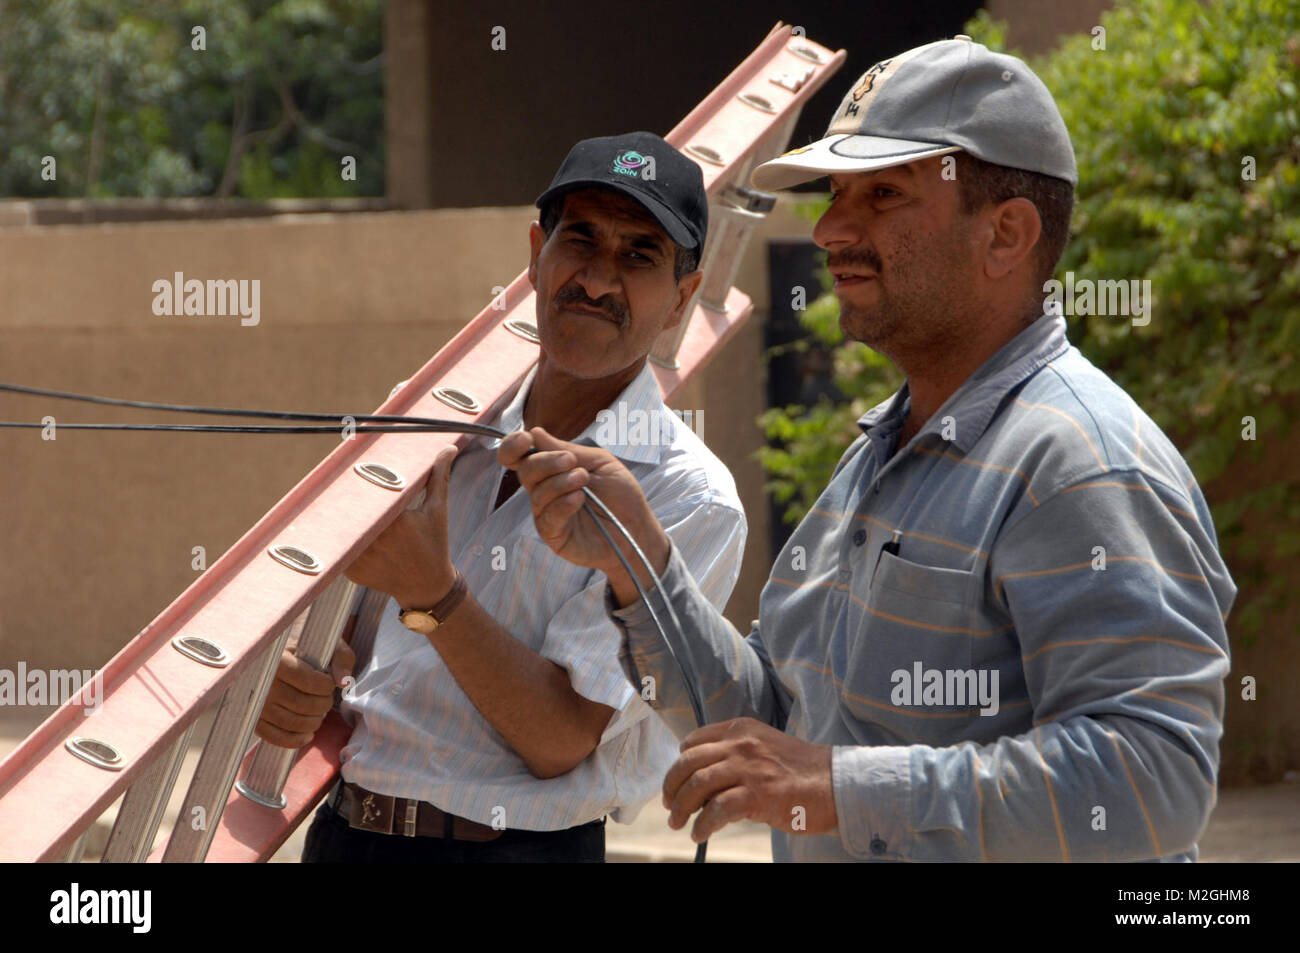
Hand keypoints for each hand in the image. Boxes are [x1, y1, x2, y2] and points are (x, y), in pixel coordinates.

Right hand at [254, 638, 355, 747]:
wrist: (278, 653)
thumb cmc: (307, 648)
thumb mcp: (326, 644)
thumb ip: (341, 658)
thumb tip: (343, 681)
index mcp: (277, 660)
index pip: (307, 681)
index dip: (325, 686)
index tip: (328, 683)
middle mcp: (263, 683)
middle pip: (301, 704)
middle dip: (323, 704)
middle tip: (327, 699)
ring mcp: (257, 704)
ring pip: (291, 722)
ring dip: (314, 722)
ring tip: (320, 712)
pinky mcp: (255, 720)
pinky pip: (276, 737)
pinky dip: (296, 740)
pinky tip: (309, 733)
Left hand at [345, 445, 457, 608]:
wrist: (427, 586)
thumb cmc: (434, 543)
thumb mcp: (438, 510)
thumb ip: (439, 477)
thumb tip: (448, 448)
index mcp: (398, 521)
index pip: (371, 496)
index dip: (359, 483)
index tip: (350, 471)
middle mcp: (378, 541)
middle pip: (351, 513)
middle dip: (343, 500)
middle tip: (330, 485)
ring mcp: (363, 559)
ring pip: (341, 532)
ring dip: (335, 521)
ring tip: (322, 506)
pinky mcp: (353, 573)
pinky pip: (340, 551)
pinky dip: (337, 542)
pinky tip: (332, 532)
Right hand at [498, 427, 668, 604]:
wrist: (637, 528)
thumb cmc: (621, 495)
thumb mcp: (599, 462)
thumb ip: (567, 449)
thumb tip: (534, 432)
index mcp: (551, 469)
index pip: (520, 456)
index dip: (513, 446)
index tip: (527, 439)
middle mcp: (544, 490)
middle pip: (526, 471)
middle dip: (546, 462)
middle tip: (571, 461)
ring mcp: (547, 513)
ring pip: (537, 493)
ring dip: (560, 482)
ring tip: (584, 480)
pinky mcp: (553, 535)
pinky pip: (548, 517)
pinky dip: (562, 504)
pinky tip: (578, 499)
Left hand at [662, 717, 837, 841]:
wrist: (836, 782)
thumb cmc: (802, 771)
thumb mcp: (764, 749)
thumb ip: (736, 758)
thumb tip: (705, 785)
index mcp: (741, 729)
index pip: (694, 741)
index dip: (680, 763)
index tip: (677, 782)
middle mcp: (740, 744)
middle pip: (688, 761)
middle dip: (672, 786)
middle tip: (669, 806)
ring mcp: (748, 768)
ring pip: (698, 784)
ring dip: (681, 807)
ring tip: (678, 824)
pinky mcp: (757, 794)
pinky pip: (717, 809)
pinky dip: (703, 824)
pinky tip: (700, 834)